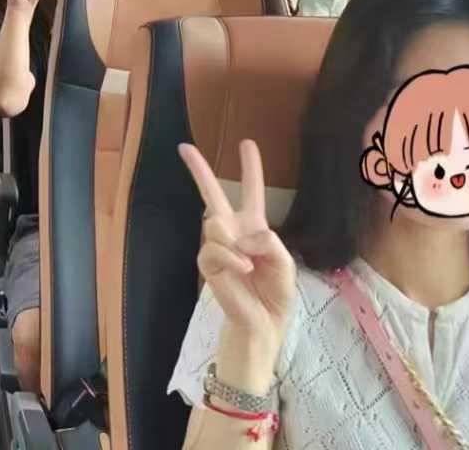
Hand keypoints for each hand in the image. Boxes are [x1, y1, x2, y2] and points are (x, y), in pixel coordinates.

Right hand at [177, 140, 295, 356]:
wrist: (262, 324)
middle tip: (184, 147)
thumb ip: (268, 242)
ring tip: (247, 265)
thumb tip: (240, 235)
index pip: (252, 192)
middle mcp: (232, 231)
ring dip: (233, 242)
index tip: (247, 144)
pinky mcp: (208, 264)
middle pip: (212, 194)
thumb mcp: (284, 264)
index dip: (251, 167)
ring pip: (215, 224)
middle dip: (199, 170)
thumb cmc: (276, 294)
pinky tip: (242, 269)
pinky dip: (230, 258)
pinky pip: (213, 249)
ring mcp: (218, 246)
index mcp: (254, 227)